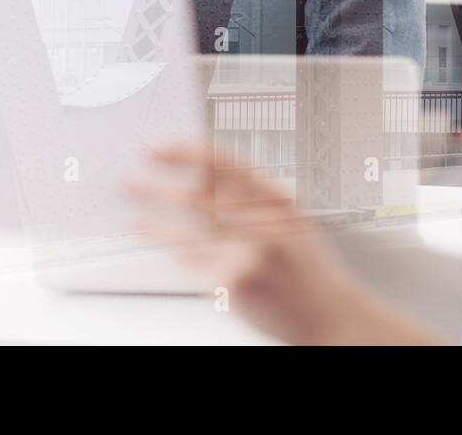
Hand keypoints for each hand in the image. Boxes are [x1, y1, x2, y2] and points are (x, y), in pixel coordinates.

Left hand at [124, 143, 442, 344]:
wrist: (330, 315)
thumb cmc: (309, 268)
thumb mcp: (292, 219)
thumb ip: (255, 198)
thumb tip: (204, 177)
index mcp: (278, 199)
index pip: (224, 164)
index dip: (185, 152)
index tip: (157, 147)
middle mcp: (263, 223)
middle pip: (197, 198)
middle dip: (157, 188)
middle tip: (131, 181)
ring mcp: (247, 255)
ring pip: (186, 232)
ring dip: (154, 221)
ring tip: (133, 211)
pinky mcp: (233, 285)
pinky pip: (194, 264)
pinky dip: (175, 253)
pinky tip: (160, 242)